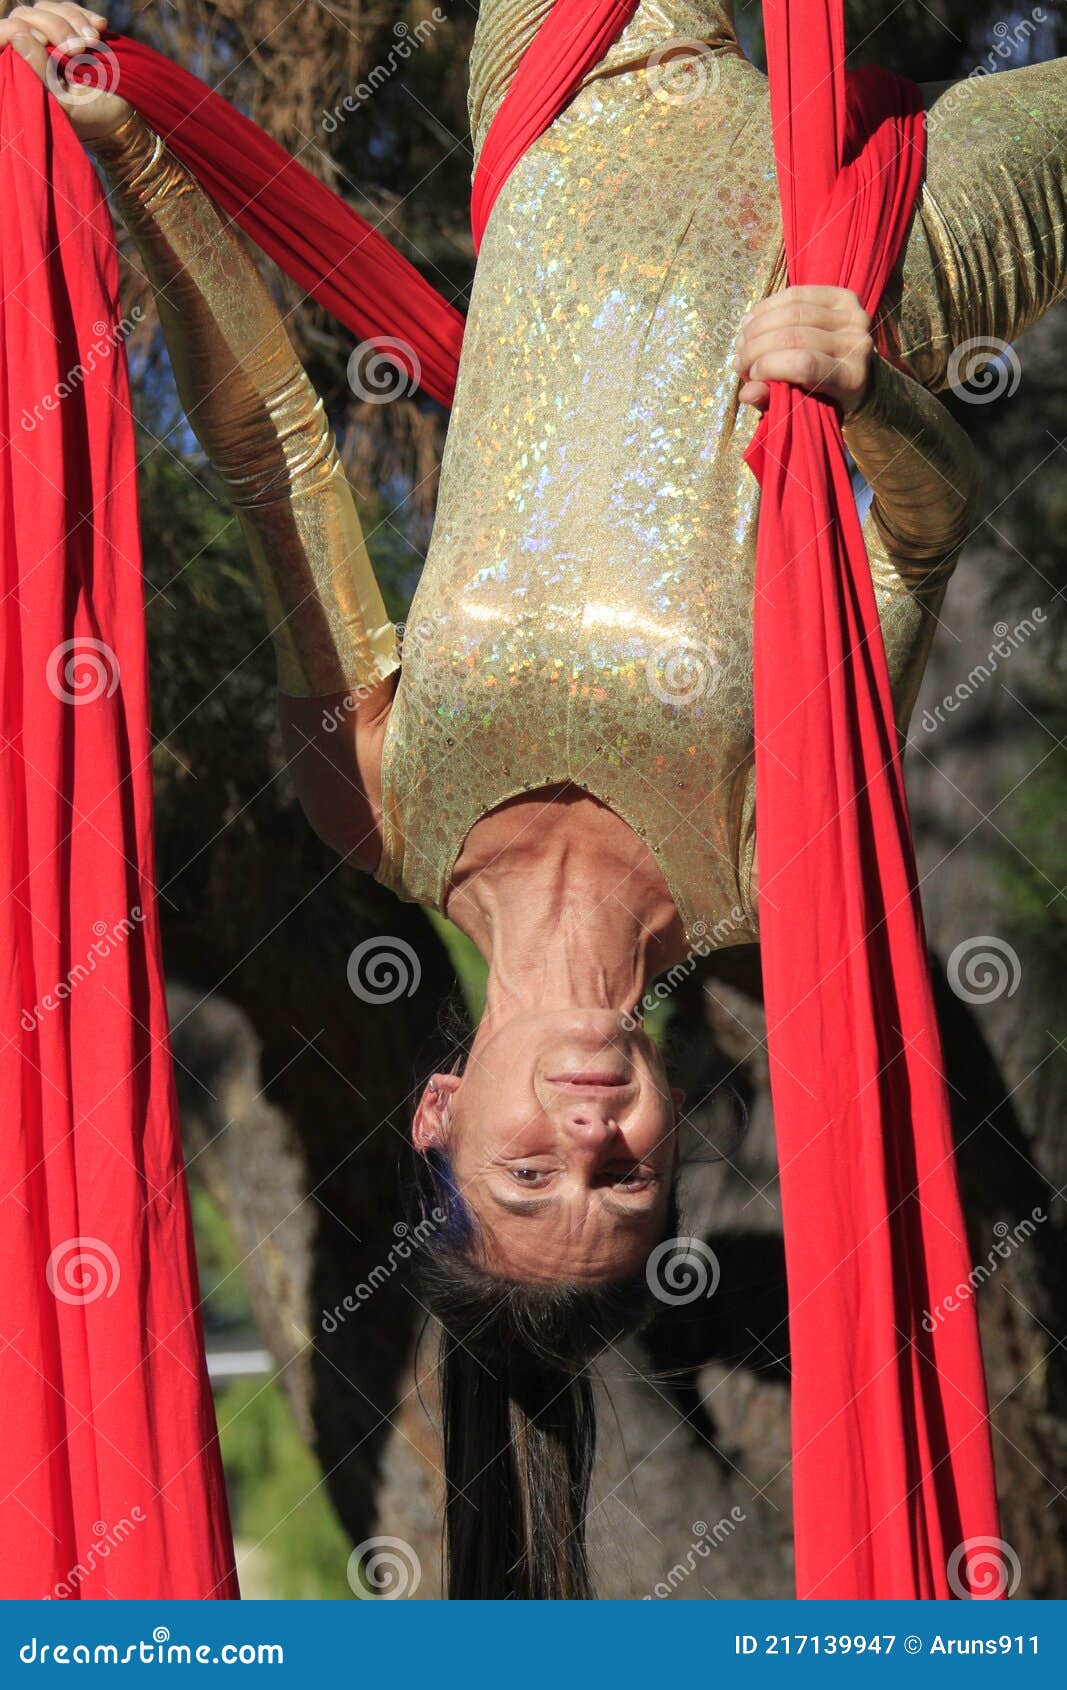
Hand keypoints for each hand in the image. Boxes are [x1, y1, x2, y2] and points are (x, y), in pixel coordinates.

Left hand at [0, 5, 128, 140]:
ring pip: (48, 8)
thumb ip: (38, 71)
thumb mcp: (63, 100)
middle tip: (79, 50)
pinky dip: (84, 16)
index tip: (41, 40)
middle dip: (55, 27)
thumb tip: (18, 35)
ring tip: (94, 42)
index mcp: (20, 70)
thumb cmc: (89, 114)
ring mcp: (50, 36)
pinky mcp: (70, 28)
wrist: (119, 112)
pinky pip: (69, 8)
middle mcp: (30, 49)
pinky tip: (101, 28)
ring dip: (73, 20)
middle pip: (26, 16)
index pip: (4, 35)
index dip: (15, 29)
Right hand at [734, 285, 874, 414]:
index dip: (769, 366)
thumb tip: (747, 393)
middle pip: (794, 336)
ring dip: (757, 327)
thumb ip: (773, 401)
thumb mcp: (798, 406)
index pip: (804, 364)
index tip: (751, 376)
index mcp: (850, 379)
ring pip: (793, 312)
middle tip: (739, 360)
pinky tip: (753, 320)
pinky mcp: (844, 296)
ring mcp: (854, 317)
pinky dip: (768, 307)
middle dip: (756, 348)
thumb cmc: (822, 394)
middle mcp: (857, 344)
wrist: (854, 368)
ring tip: (742, 342)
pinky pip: (797, 294)